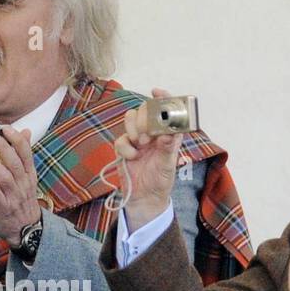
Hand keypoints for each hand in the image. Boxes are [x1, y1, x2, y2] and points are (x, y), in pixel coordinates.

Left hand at [0, 126, 41, 246]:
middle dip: (3, 147)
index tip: (4, 128)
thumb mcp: (27, 177)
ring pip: (4, 176)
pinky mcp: (3, 208)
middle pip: (14, 162)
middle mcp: (23, 184)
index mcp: (29, 175)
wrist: (27, 230)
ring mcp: (14, 196)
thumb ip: (24, 154)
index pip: (26, 153)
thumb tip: (26, 131)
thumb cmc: (23, 200)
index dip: (16, 139)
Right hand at [114, 88, 183, 229]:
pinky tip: (132, 157)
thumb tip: (168, 132)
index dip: (162, 98)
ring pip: (130, 119)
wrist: (145, 198)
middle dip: (144, 119)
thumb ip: (168, 146)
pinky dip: (126, 147)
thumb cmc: (161, 180)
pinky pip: (121, 139)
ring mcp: (136, 140)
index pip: (165, 110)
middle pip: (145, 110)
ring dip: (134, 129)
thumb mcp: (168, 164)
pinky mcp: (124, 148)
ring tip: (140, 144)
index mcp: (166, 133)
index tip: (157, 92)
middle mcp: (152, 133)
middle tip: (147, 136)